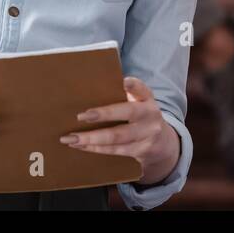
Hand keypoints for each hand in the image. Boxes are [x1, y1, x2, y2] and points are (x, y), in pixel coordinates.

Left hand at [60, 76, 176, 182]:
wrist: (163, 144)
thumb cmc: (141, 118)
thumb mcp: (140, 103)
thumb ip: (124, 95)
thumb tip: (91, 89)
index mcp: (147, 99)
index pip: (141, 89)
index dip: (133, 85)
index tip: (123, 81)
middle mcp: (150, 114)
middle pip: (127, 113)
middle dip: (103, 114)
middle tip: (80, 116)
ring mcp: (147, 134)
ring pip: (117, 136)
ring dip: (91, 138)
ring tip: (70, 138)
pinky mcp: (141, 150)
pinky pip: (115, 150)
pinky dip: (95, 148)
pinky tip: (80, 145)